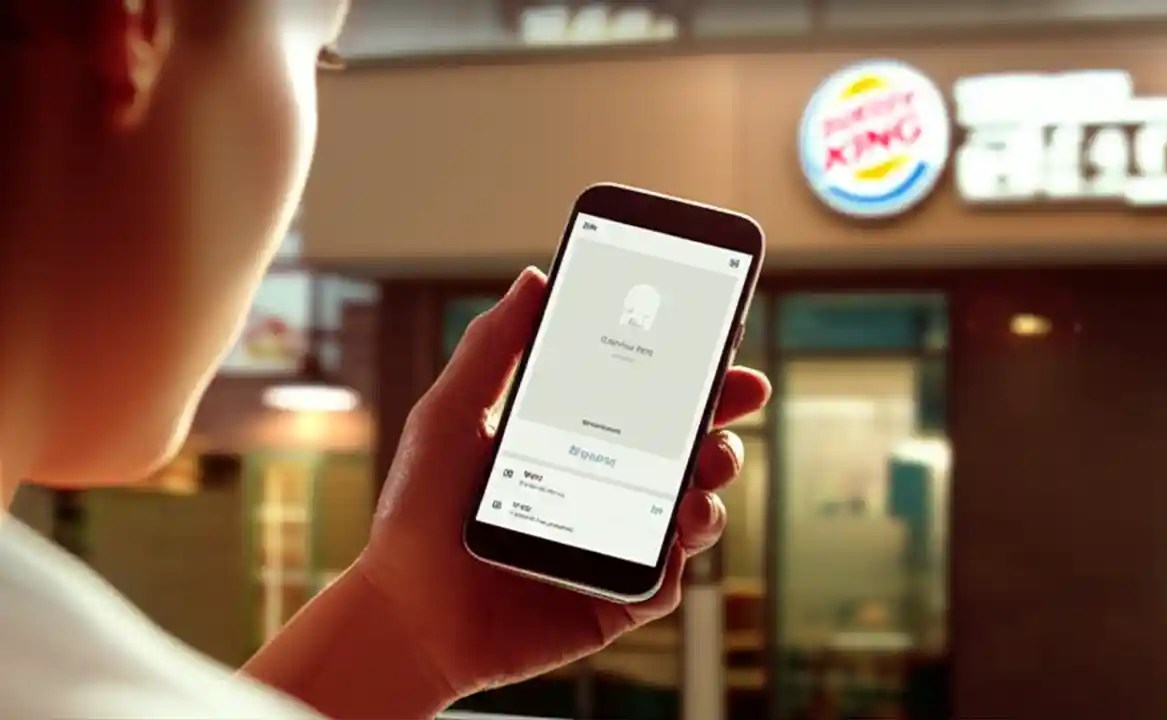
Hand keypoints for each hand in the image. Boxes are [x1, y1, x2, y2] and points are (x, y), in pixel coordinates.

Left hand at [357, 267, 770, 700]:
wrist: (402, 613)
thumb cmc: (416, 514)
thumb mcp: (450, 416)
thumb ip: (491, 349)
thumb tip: (534, 278)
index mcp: (574, 444)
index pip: (645, 402)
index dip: (690, 373)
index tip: (720, 342)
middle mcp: (603, 492)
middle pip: (684, 452)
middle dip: (722, 421)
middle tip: (742, 395)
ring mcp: (613, 548)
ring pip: (691, 513)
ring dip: (713, 488)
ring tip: (705, 474)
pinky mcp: (613, 602)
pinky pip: (664, 582)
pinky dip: (678, 559)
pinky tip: (675, 536)